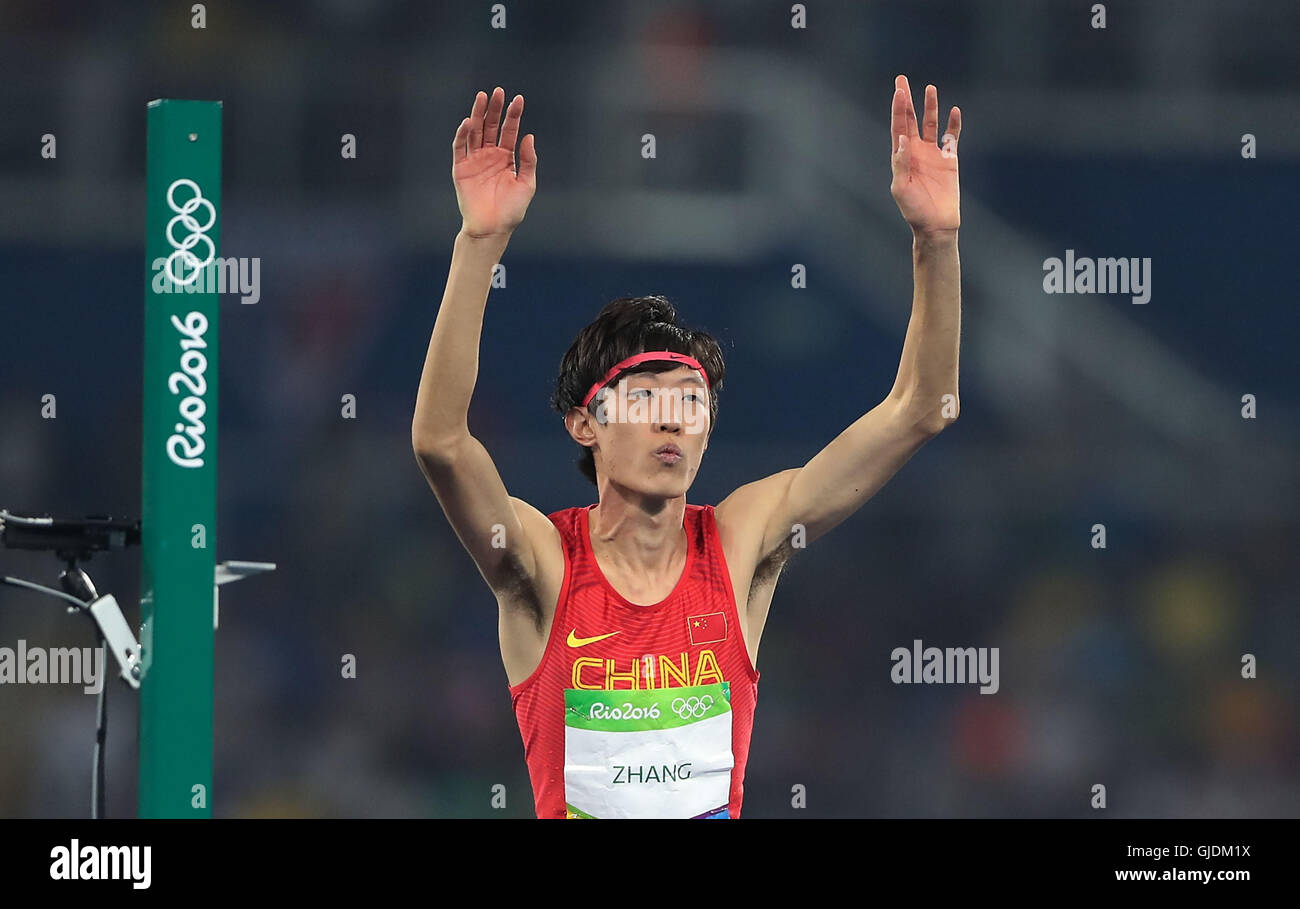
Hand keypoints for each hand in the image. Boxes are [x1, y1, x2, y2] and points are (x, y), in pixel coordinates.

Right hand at [452, 86, 537, 237]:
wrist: (492, 229)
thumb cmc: (511, 210)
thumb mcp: (526, 184)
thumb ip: (528, 160)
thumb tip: (529, 136)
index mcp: (506, 158)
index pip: (509, 131)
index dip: (513, 116)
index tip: (519, 99)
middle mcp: (489, 155)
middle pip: (491, 126)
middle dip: (495, 109)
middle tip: (498, 92)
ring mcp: (474, 160)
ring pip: (475, 132)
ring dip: (478, 115)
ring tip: (482, 97)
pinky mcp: (460, 168)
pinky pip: (460, 148)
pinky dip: (463, 134)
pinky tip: (468, 122)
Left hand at [890, 75, 960, 236]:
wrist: (936, 224)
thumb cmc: (914, 210)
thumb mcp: (901, 188)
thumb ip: (901, 163)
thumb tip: (902, 139)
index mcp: (901, 157)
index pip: (898, 127)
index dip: (898, 109)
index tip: (898, 91)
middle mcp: (916, 151)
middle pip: (911, 120)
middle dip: (906, 100)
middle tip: (901, 80)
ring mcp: (933, 154)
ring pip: (932, 124)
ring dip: (930, 107)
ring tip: (929, 89)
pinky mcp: (950, 159)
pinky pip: (952, 137)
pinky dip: (954, 124)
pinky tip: (954, 111)